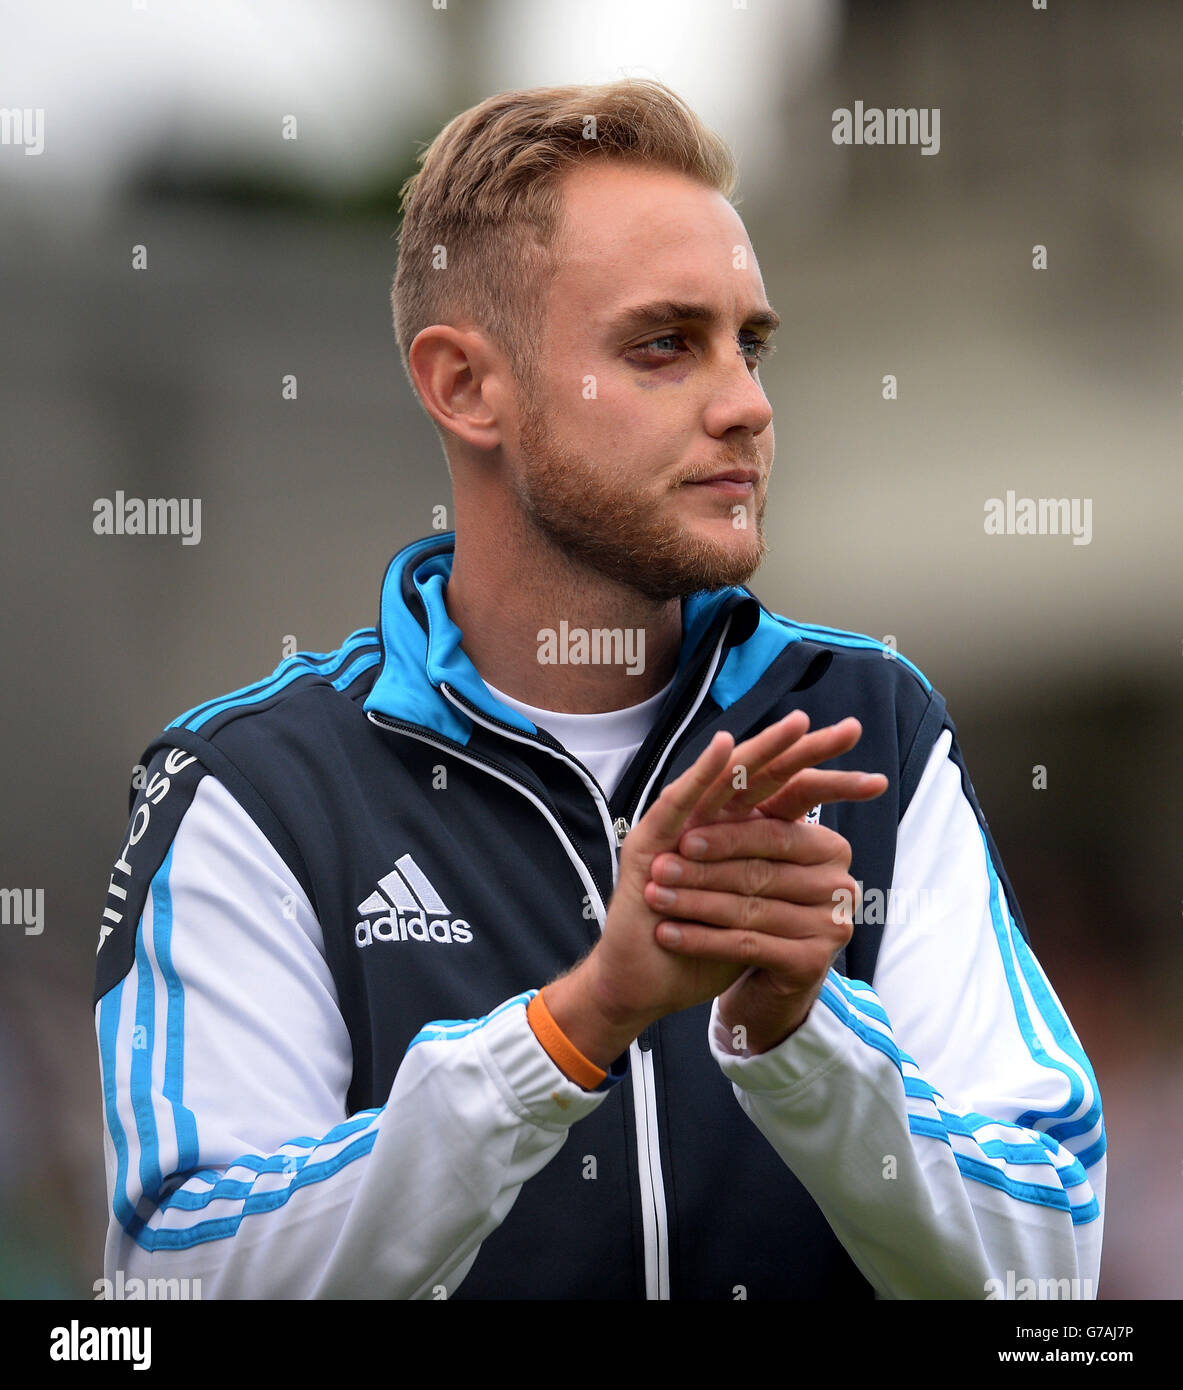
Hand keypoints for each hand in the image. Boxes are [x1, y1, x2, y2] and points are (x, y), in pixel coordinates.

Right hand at [544, 713, 881, 1067]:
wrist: (649, 982)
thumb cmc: (702, 948)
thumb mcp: (756, 915)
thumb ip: (783, 889)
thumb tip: (838, 885)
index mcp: (739, 835)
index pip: (790, 799)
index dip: (831, 785)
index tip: (878, 783)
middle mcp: (711, 821)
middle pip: (765, 775)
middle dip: (809, 750)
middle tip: (852, 729)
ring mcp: (680, 826)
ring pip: (727, 777)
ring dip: (763, 747)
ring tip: (799, 723)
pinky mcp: (651, 839)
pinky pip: (680, 800)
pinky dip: (702, 772)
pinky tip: (727, 747)